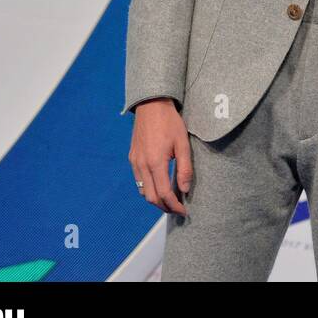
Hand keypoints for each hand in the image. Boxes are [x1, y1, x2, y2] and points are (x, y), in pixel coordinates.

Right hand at [128, 97, 190, 215]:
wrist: (152, 106)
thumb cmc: (170, 122)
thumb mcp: (183, 144)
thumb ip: (185, 168)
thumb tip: (184, 189)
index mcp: (155, 163)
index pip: (165, 194)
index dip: (174, 206)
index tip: (184, 211)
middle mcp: (142, 165)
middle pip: (151, 197)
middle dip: (164, 207)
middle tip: (177, 209)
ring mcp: (135, 162)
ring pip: (143, 191)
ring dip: (156, 199)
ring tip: (170, 200)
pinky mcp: (132, 158)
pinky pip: (139, 180)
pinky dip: (149, 188)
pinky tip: (159, 185)